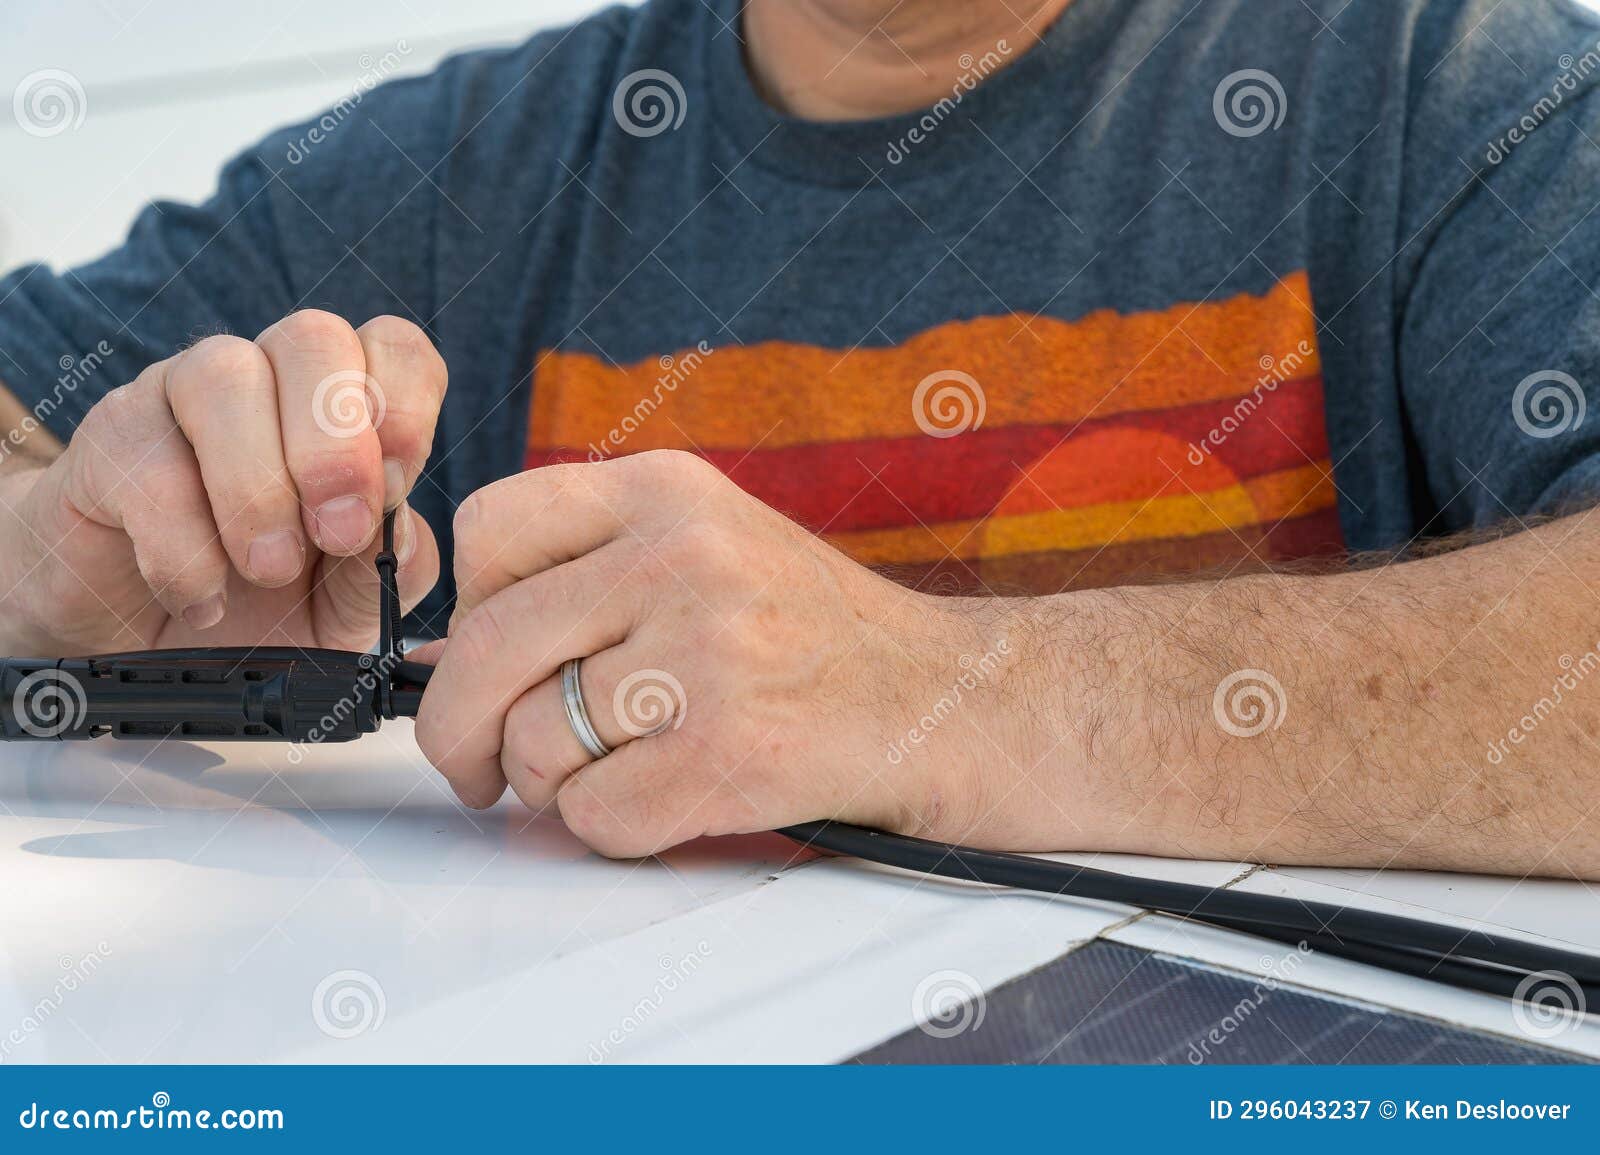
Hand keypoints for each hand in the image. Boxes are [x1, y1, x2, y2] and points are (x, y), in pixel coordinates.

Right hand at [0, 311, 441, 655]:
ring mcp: (179, 394)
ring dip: (258, 486)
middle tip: (340, 535)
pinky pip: (148, 462)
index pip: (394, 346)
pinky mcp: (109, 438)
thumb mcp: (348, 610)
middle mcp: (267, 378)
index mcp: (345, 404)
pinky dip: (184, 547)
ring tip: (270, 571)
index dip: (407, 404)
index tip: (396, 488)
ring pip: (223, 376)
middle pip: (313, 338)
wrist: (146, 651)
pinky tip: (200, 599)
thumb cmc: (264, 613)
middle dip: (336, 445)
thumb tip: (401, 530)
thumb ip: (387, 569)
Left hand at [413, 450, 1031, 856]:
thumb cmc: (816, 634)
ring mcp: (711, 651)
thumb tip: (445, 653)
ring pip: (537, 743)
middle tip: (475, 765)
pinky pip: (596, 814)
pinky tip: (670, 799)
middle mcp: (684, 556)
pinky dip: (614, 828)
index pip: (491, 528)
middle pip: (490, 646)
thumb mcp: (709, 547)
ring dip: (556, 784)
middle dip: (459, 728)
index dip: (469, 607)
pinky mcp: (732, 749)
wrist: (947, 699)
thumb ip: (589, 574)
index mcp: (668, 491)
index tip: (488, 656)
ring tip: (623, 769)